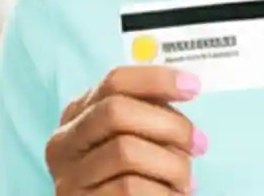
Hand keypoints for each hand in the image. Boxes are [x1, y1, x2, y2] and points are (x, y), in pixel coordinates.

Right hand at [46, 66, 204, 194]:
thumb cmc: (129, 180)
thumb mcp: (132, 141)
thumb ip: (148, 118)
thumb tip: (187, 95)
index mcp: (77, 116)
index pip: (114, 81)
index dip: (155, 79)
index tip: (192, 86)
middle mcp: (64, 143)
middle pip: (116, 111)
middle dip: (169, 124)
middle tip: (199, 144)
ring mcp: (68, 177)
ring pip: (125, 151)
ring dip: (170, 165)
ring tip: (185, 181)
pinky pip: (129, 188)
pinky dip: (162, 192)